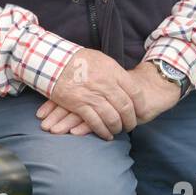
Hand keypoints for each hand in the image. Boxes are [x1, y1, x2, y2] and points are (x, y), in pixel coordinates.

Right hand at [38, 60, 180, 137]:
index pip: (135, 92)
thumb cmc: (78, 60)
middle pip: (125, 107)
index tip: (142, 112)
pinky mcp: (79, 105)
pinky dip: (103, 131)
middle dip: (130, 120)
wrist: (53, 61)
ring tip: (118, 130)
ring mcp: (92, 95)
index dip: (140, 105)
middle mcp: (105, 84)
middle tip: (130, 125)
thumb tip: (125, 84)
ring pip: (112, 117)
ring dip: (117, 127)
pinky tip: (106, 135)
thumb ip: (114, 72)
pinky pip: (95, 122)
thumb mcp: (101, 59)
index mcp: (113, 72)